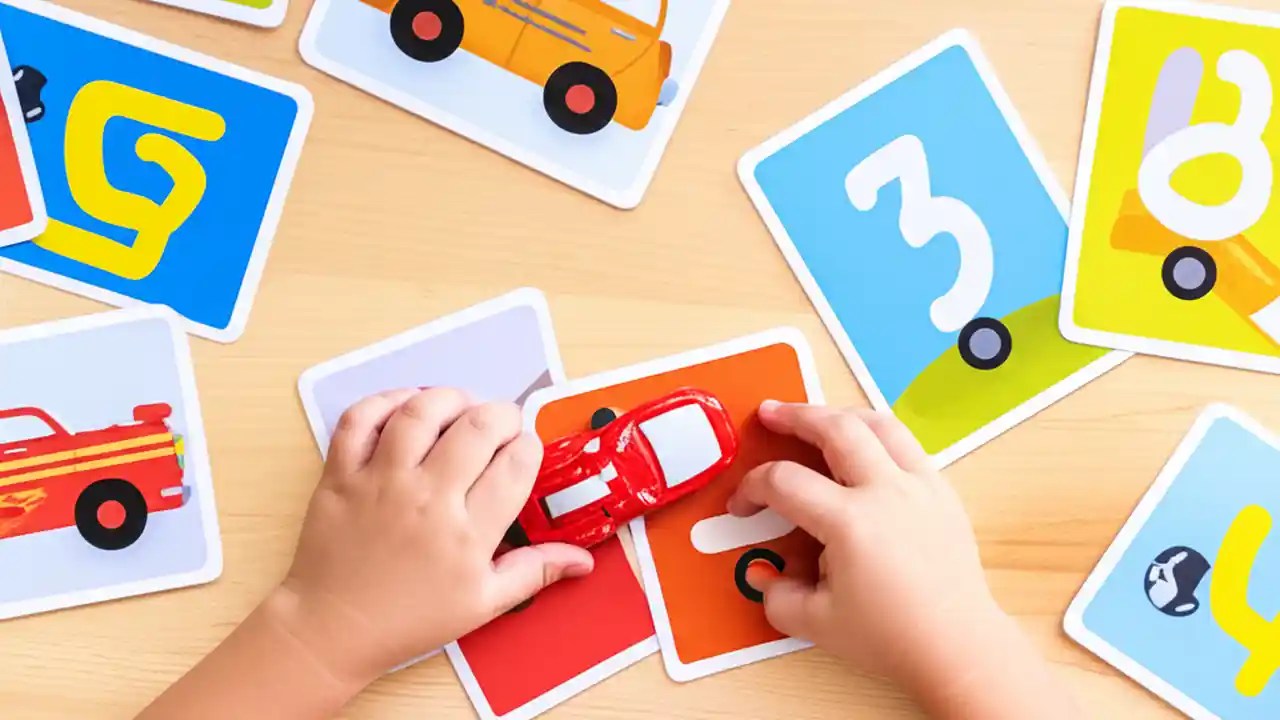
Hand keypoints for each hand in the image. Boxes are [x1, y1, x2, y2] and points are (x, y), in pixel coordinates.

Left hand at [271, 388, 593, 689]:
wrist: (333, 629)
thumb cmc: (408, 620)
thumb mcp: (482, 605)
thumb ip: (534, 572)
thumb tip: (582, 560)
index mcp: (468, 535)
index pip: (516, 465)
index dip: (528, 446)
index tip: (524, 451)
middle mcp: (428, 500)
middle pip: (477, 427)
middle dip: (501, 414)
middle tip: (501, 423)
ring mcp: (381, 483)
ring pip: (422, 412)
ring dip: (450, 399)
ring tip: (460, 407)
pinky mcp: (342, 475)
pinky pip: (361, 419)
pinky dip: (386, 402)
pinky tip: (407, 408)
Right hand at [729, 402, 1077, 718]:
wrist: (957, 646)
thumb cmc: (892, 637)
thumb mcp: (817, 625)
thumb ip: (778, 596)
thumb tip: (767, 577)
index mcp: (850, 522)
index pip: (785, 482)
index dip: (753, 488)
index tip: (743, 505)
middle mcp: (886, 492)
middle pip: (835, 428)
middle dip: (795, 416)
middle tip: (770, 413)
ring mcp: (920, 487)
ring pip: (878, 425)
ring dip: (841, 415)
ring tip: (819, 418)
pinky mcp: (943, 494)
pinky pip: (908, 446)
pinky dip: (878, 437)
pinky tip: (865, 450)